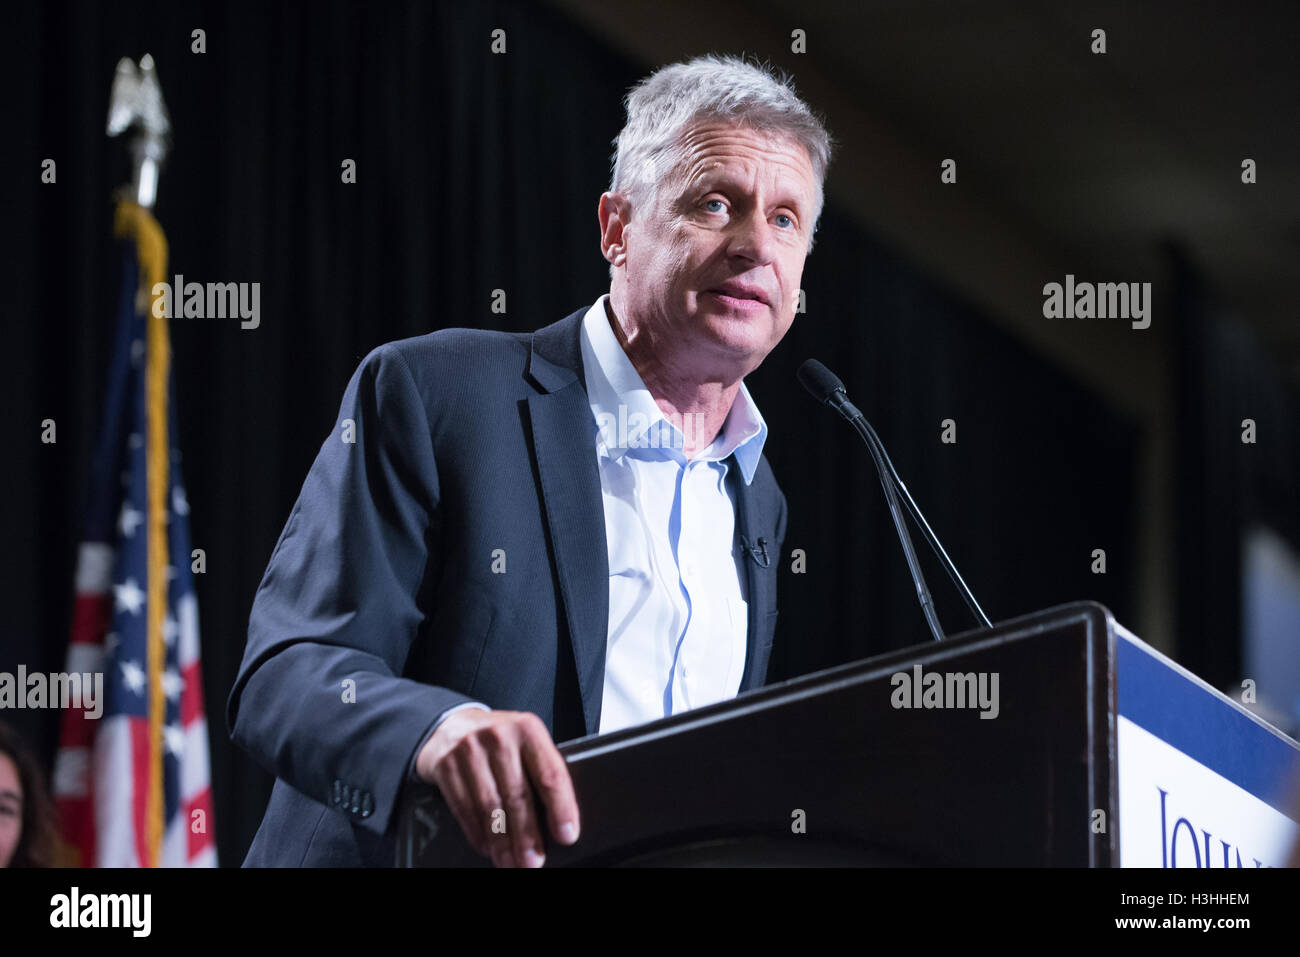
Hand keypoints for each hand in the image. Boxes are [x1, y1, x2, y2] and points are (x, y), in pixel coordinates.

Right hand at [415, 708, 579, 867]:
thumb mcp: (525, 742)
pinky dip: (478, 834)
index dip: (561, 808)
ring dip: (502, 843)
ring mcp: (469, 750)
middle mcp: (499, 737)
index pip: (549, 774)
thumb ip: (540, 770)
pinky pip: (464, 808)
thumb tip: (558, 821)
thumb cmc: (499, 740)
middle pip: (518, 795)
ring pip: (490, 807)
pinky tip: (488, 848)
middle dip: (528, 835)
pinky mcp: (446, 766)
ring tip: (511, 863)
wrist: (453, 724)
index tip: (567, 835)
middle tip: (534, 862)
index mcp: (528, 729)